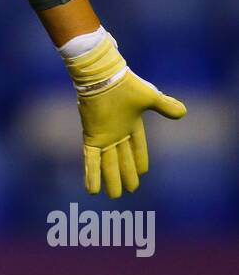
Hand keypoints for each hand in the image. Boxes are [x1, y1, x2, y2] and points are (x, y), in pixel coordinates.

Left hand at [64, 33, 185, 197]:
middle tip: (130, 190)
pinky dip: (92, 174)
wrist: (105, 78)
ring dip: (110, 179)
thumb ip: (165, 106)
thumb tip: (183, 112)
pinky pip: (91, 160)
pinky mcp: (92, 137)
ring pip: (108, 163)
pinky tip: (92, 190)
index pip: (137, 146)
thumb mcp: (150, 97)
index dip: (140, 160)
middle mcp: (117, 132)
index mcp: (131, 124)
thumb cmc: (127, 85)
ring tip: (114, 196)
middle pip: (123, 159)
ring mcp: (104, 136)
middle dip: (126, 174)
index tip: (142, 173)